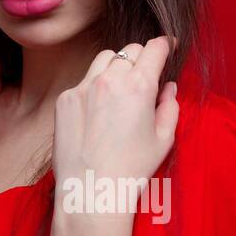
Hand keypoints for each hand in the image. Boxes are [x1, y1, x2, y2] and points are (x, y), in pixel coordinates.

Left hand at [52, 35, 178, 212]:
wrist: (91, 191)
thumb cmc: (132, 169)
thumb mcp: (164, 139)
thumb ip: (169, 106)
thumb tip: (168, 87)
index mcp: (140, 85)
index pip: (154, 48)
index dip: (164, 45)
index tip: (167, 47)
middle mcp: (110, 79)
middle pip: (130, 50)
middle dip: (141, 58)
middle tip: (145, 76)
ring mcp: (84, 87)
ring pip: (105, 59)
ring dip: (117, 66)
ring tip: (120, 89)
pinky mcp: (66, 99)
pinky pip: (84, 81)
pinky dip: (94, 87)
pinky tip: (98, 112)